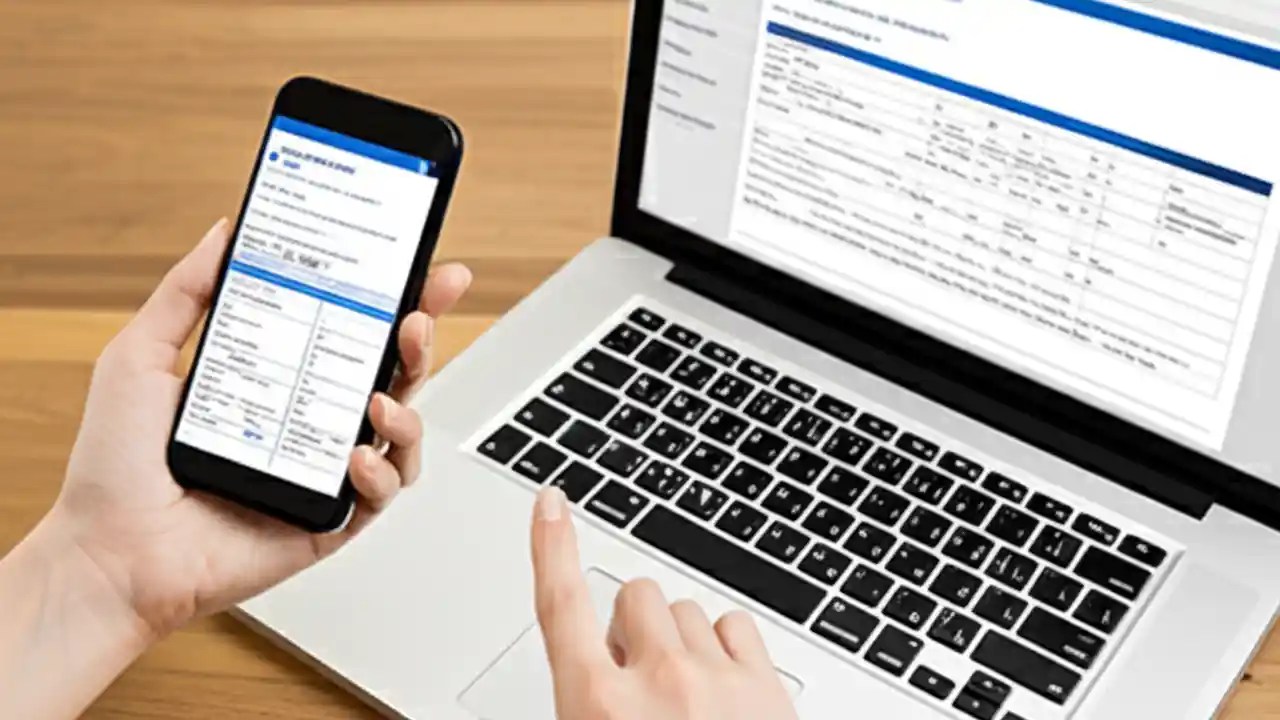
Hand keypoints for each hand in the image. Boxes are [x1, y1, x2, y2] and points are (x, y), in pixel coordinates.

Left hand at [48, 218, 471, 636]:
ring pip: (401, 434)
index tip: (422, 268)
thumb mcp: (141, 356)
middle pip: (392, 374)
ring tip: (383, 401)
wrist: (107, 553)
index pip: (353, 330)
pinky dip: (380, 475)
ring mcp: (322, 472)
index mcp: (280, 379)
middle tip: (419, 318)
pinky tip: (354, 459)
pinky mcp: (329, 521)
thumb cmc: (115, 465)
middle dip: (420, 342)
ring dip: (409, 411)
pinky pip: (380, 495)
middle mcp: (309, 423)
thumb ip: (185, 291)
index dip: (396, 299)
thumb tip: (225, 232)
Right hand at [530, 487, 799, 719]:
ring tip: (684, 702)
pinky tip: (723, 691)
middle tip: (637, 683)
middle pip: (635, 597)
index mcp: (598, 706)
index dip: (552, 546)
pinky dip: (725, 649)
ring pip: (687, 610)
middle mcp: (658, 682)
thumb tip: (590, 675)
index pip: (561, 604)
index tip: (551, 504)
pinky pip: (735, 626)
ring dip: (679, 642)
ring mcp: (717, 682)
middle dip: (633, 628)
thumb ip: (584, 701)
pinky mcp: (767, 690)